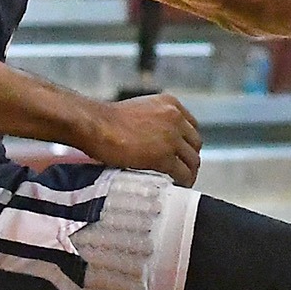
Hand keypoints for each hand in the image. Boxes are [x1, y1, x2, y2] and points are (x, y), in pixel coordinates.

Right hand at [86, 93, 201, 185]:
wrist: (95, 125)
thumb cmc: (106, 120)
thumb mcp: (140, 110)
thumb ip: (155, 120)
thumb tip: (158, 139)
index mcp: (171, 104)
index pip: (191, 125)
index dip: (187, 141)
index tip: (182, 152)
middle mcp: (175, 118)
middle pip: (195, 142)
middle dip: (190, 156)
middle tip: (184, 168)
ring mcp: (172, 137)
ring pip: (192, 159)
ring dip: (189, 171)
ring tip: (183, 180)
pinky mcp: (164, 156)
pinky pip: (182, 172)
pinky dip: (184, 181)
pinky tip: (178, 185)